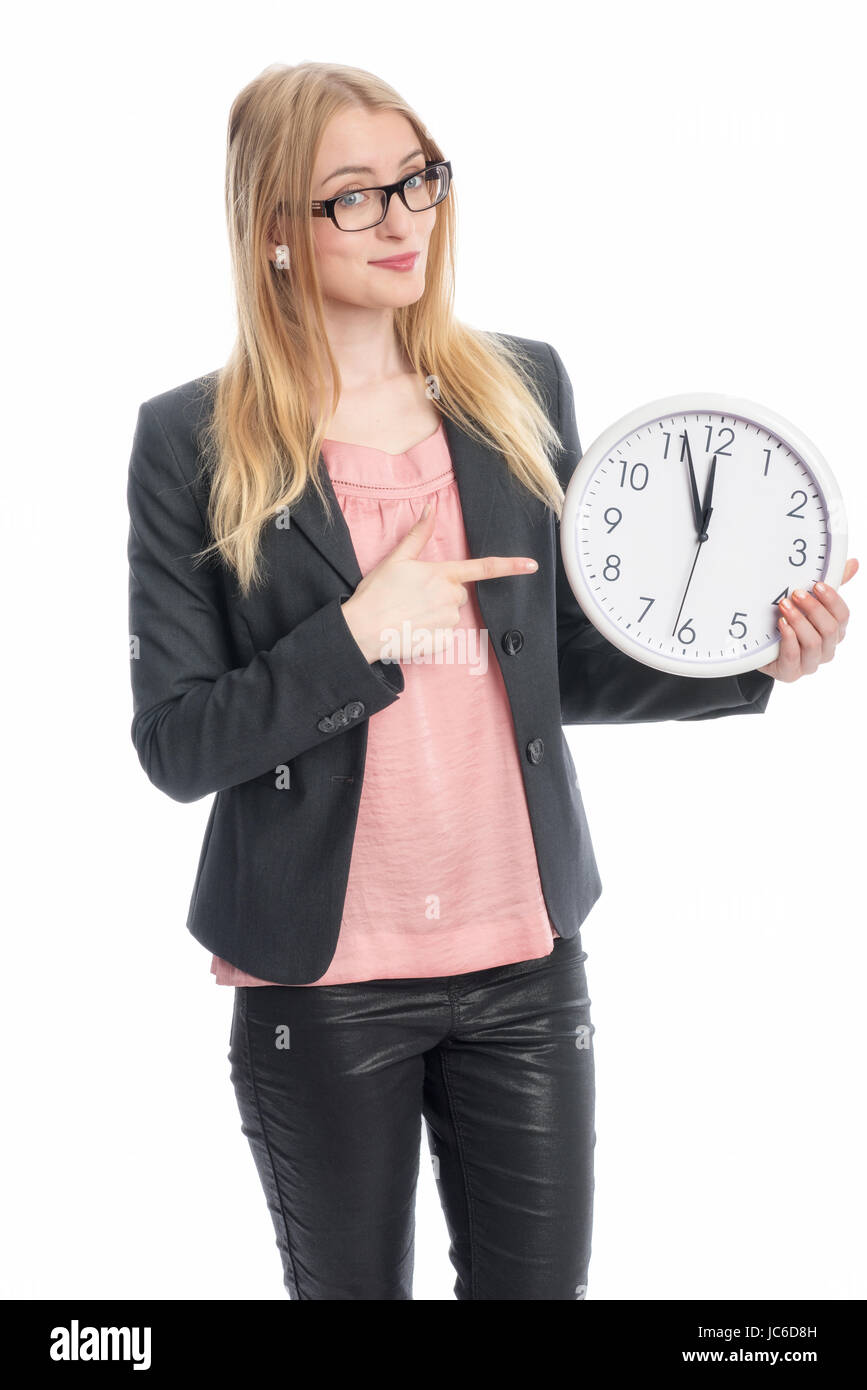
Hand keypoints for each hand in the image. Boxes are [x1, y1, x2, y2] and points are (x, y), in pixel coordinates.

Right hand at [340, 502, 538, 662]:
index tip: (531, 565)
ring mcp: (448, 621)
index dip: (510, 566)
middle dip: (442, 592)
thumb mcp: (396, 559)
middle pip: (458, 592)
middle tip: (413, 595)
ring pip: (450, 613)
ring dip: (436, 612)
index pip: (483, 568)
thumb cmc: (377, 593)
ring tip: (409, 612)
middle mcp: (450, 598)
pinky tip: (411, 627)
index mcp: (442, 574)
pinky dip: (430, 631)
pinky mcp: (442, 641)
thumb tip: (430, 509)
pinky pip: (443, 634)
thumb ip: (418, 535)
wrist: (363, 630)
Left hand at [756, 557, 858, 680]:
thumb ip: (829, 586)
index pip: (843, 616)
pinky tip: (781, 625)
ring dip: (799, 622)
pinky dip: (788, 639)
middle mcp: (826, 649)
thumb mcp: (806, 602)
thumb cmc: (789, 623)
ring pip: (813, 643)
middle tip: (796, 593)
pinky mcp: (790, 673)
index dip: (832, 599)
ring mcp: (810, 663)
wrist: (760, 647)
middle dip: (813, 609)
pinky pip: (794, 658)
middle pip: (830, 629)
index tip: (817, 585)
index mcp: (835, 631)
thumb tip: (853, 563)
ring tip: (784, 606)